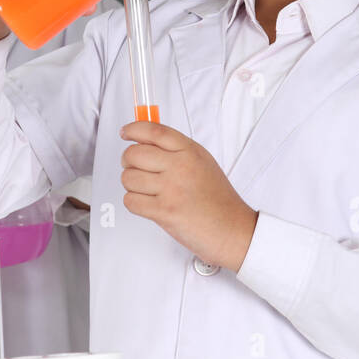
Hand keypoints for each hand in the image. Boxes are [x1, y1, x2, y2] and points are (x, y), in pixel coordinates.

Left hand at [119, 120, 257, 271]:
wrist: (232, 228)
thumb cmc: (218, 198)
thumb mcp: (202, 163)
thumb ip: (176, 150)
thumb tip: (145, 141)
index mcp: (189, 151)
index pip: (153, 130)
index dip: (133, 129)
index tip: (125, 133)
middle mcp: (180, 166)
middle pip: (134, 154)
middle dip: (128, 162)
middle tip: (134, 168)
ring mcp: (171, 189)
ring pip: (128, 178)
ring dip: (131, 185)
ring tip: (146, 190)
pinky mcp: (164, 211)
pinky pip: (131, 201)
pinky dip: (134, 203)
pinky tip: (147, 204)